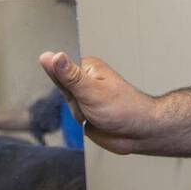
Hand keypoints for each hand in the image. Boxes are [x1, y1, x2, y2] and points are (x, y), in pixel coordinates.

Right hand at [38, 51, 153, 154]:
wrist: (139, 133)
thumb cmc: (124, 109)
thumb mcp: (91, 91)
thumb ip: (68, 75)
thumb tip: (50, 56)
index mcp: (88, 68)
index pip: (59, 69)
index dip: (63, 84)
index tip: (76, 91)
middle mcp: (86, 80)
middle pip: (60, 90)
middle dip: (71, 102)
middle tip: (88, 106)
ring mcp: (87, 97)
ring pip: (65, 105)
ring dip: (76, 114)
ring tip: (94, 115)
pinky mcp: (87, 112)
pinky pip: (71, 117)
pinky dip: (78, 121)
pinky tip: (92, 121)